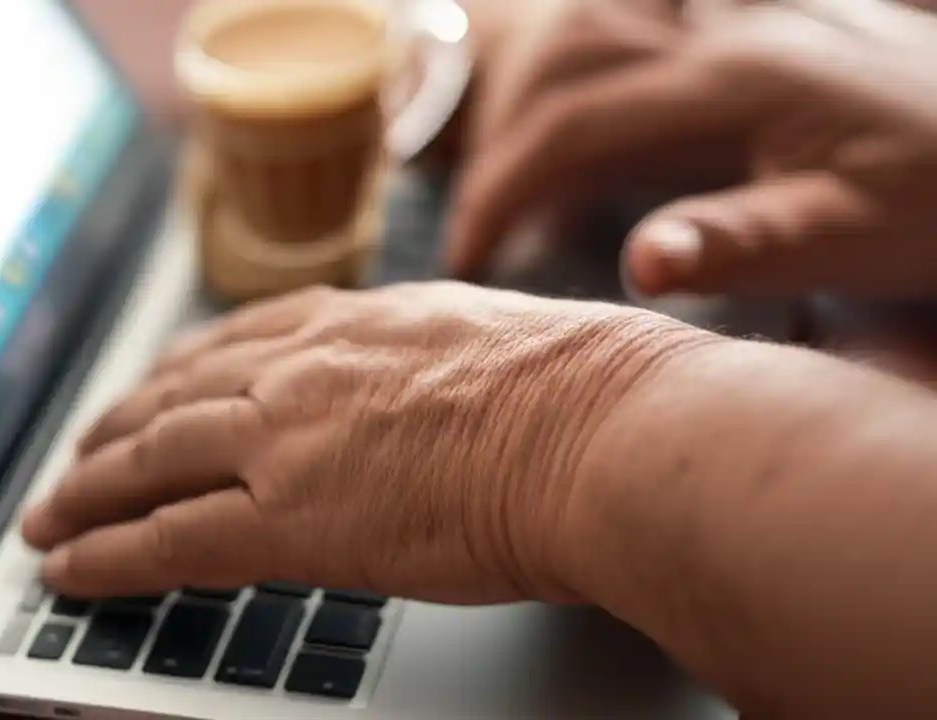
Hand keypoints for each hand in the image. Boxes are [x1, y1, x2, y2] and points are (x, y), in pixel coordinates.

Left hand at [21, 284, 698, 603]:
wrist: (600, 430)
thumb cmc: (579, 389)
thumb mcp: (478, 338)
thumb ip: (418, 360)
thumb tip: (418, 391)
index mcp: (351, 320)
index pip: (228, 342)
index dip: (169, 375)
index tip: (141, 393)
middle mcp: (300, 365)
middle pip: (171, 398)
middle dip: (111, 433)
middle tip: (74, 459)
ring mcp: (285, 436)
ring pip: (150, 462)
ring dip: (87, 493)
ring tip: (49, 518)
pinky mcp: (286, 516)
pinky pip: (168, 537)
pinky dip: (108, 554)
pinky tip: (71, 567)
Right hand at [448, 0, 936, 298]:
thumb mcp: (855, 237)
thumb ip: (743, 243)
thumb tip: (640, 262)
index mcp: (740, 81)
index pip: (575, 123)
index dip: (502, 189)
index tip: (467, 261)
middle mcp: (732, 32)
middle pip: (564, 55)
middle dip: (501, 142)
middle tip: (481, 230)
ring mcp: (747, 21)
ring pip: (597, 27)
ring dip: (536, 97)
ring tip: (521, 182)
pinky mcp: (760, 34)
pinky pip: (642, 34)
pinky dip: (590, 80)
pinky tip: (593, 140)